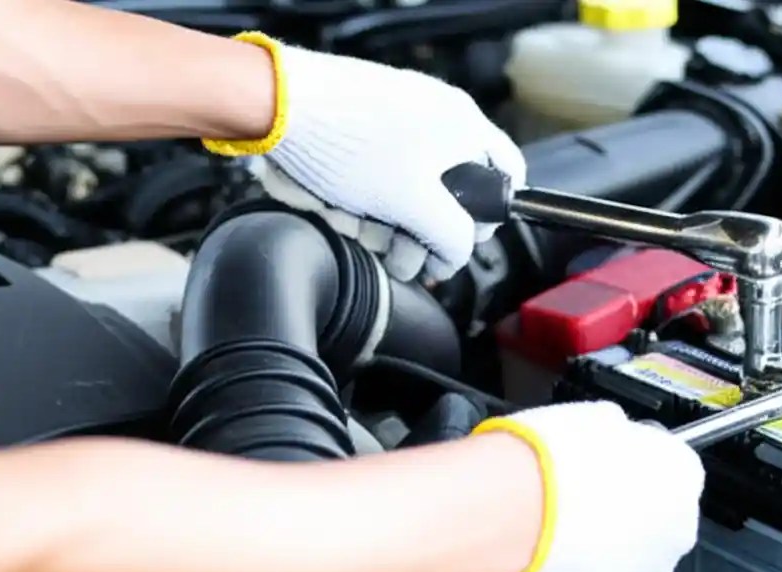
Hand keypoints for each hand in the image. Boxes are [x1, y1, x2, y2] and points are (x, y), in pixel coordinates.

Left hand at [205, 34, 525, 281]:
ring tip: (356, 227)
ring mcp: (398, 119)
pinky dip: (359, 200)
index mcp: (464, 125)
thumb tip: (459, 255)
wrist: (275, 106)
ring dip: (383, 221)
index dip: (485, 221)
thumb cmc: (347, 144)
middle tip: (399, 255)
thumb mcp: (414, 205)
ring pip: (406, 191)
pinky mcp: (361, 125)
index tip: (457, 246)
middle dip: (419, 231)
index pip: (506, 176)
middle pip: (449, 194)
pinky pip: (374, 177)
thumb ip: (452, 237)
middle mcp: (437, 117)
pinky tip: (337, 209)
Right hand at [473, 401, 704, 571]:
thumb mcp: (598, 416)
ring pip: (629, 563)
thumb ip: (621, 434)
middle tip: (583, 500)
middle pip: (658, 522)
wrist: (510, 505)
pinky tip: (547, 558)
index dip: (636, 467)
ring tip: (560, 532)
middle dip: (627, 514)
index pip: (673, 470)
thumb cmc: (553, 454)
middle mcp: (678, 533)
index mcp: (683, 477)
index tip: (609, 466)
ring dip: (606, 551)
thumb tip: (613, 437)